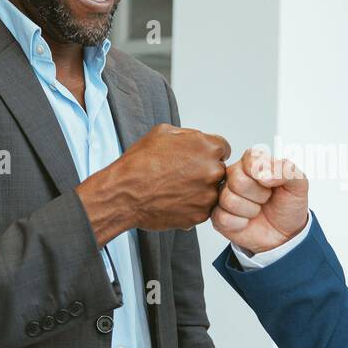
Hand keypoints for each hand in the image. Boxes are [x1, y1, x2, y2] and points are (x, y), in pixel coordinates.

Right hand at [76, 123, 229, 242]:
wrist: (124, 194)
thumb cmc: (139, 163)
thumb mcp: (163, 132)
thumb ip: (188, 135)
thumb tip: (198, 139)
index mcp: (207, 148)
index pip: (223, 148)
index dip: (209, 152)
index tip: (199, 158)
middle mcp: (213, 171)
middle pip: (219, 170)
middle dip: (205, 171)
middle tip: (183, 175)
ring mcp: (208, 195)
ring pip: (212, 191)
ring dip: (200, 190)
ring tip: (175, 189)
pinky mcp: (200, 215)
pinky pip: (203, 209)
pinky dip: (192, 206)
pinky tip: (174, 200)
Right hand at [211, 148, 308, 253]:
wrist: (285, 234)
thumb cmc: (288, 206)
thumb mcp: (299, 184)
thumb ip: (287, 170)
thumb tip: (265, 174)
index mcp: (253, 164)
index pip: (250, 158)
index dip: (262, 173)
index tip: (272, 183)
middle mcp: (236, 176)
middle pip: (237, 179)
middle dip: (259, 194)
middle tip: (266, 199)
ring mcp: (225, 195)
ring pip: (229, 199)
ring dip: (251, 210)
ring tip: (258, 210)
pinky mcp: (219, 215)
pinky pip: (223, 217)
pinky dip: (241, 223)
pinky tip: (247, 222)